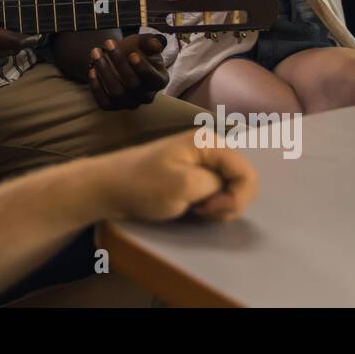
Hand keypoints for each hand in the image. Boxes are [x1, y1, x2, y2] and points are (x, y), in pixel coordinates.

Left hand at [87, 33, 170, 109]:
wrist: (121, 59)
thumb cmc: (136, 50)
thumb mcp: (144, 43)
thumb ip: (150, 41)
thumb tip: (156, 44)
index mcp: (159, 80)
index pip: (153, 79)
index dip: (143, 68)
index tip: (132, 54)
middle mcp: (147, 96)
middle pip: (133, 84)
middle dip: (119, 62)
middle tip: (108, 43)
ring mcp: (130, 103)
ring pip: (117, 93)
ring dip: (104, 71)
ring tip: (96, 53)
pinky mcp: (114, 106)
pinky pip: (104, 102)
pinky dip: (96, 87)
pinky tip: (92, 69)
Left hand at [96, 128, 257, 223]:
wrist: (108, 187)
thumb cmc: (143, 185)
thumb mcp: (184, 186)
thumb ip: (217, 185)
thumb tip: (228, 189)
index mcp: (209, 143)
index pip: (247, 173)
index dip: (236, 197)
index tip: (208, 208)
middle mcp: (209, 148)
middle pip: (241, 181)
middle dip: (228, 202)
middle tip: (200, 210)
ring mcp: (201, 162)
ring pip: (229, 190)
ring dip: (218, 206)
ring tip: (193, 209)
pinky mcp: (192, 175)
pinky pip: (215, 193)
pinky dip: (209, 205)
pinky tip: (191, 208)